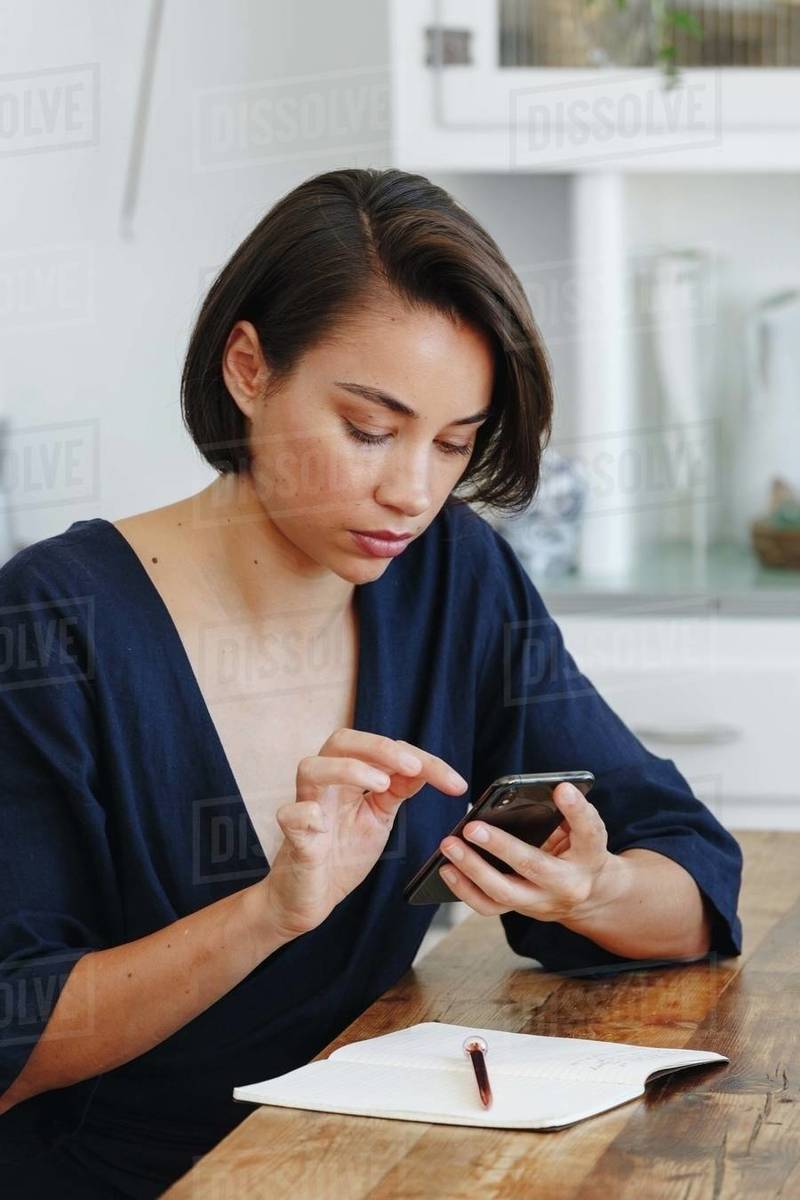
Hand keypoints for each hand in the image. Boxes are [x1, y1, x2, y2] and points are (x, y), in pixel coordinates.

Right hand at [261, 729, 467, 939]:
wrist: (311, 897)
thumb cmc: (341, 854)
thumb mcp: (380, 817)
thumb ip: (397, 790)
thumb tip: (424, 768)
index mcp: (348, 778)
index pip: (382, 751)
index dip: (422, 759)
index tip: (455, 783)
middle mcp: (326, 785)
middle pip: (341, 742)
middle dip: (380, 748)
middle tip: (414, 767)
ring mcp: (306, 808)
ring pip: (311, 767)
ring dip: (349, 770)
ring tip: (381, 785)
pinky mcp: (293, 839)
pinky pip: (289, 815)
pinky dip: (305, 814)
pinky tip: (323, 822)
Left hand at [437, 781, 614, 922]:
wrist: (590, 896)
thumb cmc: (579, 849)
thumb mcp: (583, 829)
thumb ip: (567, 811)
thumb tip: (537, 791)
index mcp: (590, 854)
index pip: (589, 831)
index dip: (576, 810)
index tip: (561, 789)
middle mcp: (568, 883)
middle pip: (534, 866)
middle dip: (501, 847)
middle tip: (472, 827)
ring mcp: (542, 902)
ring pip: (504, 893)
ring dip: (472, 870)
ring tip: (449, 845)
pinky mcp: (521, 910)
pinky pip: (488, 906)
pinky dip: (464, 889)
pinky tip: (446, 868)